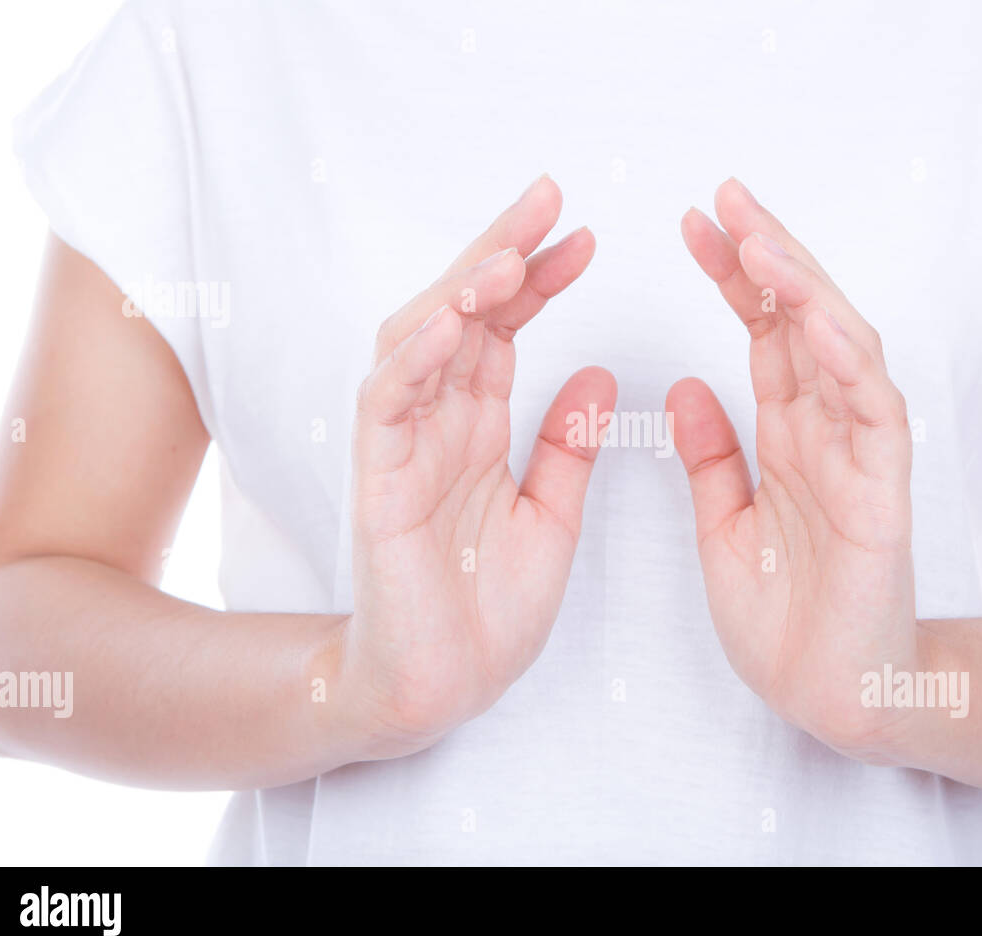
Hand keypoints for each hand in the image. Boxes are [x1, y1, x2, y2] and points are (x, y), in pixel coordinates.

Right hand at [338, 176, 614, 758]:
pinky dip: (416, 359)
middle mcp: (436, 424)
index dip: (540, 279)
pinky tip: (451, 324)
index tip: (587, 239)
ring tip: (508, 255)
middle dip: (500, 253)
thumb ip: (567, 443)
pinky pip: (388, 406)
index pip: (504, 330)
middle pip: (460, 315)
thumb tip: (603, 373)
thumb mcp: (550, 514)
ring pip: (416, 342)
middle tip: (548, 200)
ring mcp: (401, 448)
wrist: (443, 688)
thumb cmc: (488, 608)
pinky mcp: (378, 484)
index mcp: (477, 427)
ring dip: (459, 292)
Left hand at [671, 179, 917, 760]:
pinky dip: (845, 363)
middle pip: (801, 322)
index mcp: (788, 436)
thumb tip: (684, 385)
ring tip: (761, 238)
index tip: (690, 225)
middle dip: (766, 256)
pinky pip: (873, 415)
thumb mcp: (724, 527)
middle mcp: (827, 432)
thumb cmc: (786, 618)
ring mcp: (861, 457)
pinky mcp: (883, 496)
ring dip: (804, 291)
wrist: (833, 698)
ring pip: (843, 350)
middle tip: (723, 196)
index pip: (762, 334)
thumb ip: (712, 458)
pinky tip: (812, 320)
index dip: (731, 276)